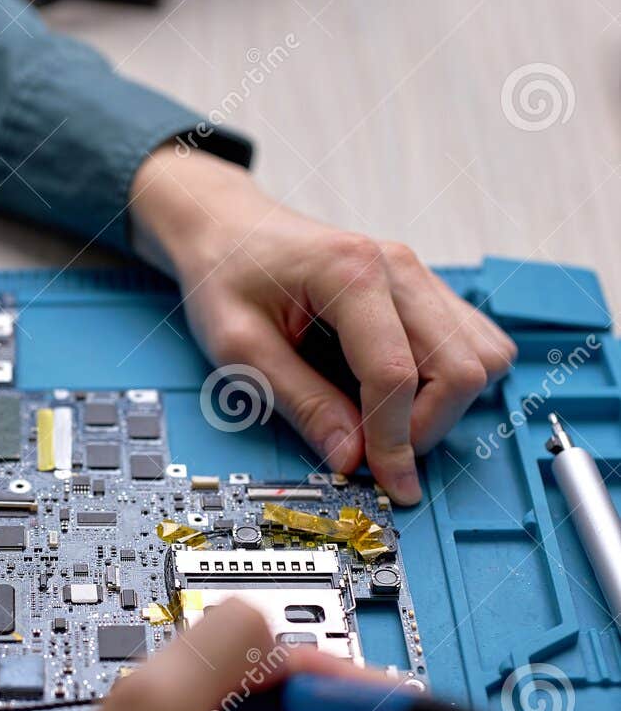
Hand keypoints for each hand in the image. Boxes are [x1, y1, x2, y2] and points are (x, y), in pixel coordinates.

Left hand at [129, 144, 515, 503]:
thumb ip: (300, 403)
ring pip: (483, 356)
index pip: (397, 374)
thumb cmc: (227, 276)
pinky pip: (474, 343)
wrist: (229, 228)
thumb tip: (352, 459)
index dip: (393, 442)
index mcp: (350, 272)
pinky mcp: (425, 291)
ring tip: (390, 422)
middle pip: (459, 368)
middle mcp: (399, 268)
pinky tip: (405, 395)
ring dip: (447, 406)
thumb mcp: (239, 347)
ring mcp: (419, 276)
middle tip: (378, 454)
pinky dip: (452, 382)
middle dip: (426, 429)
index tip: (384, 482)